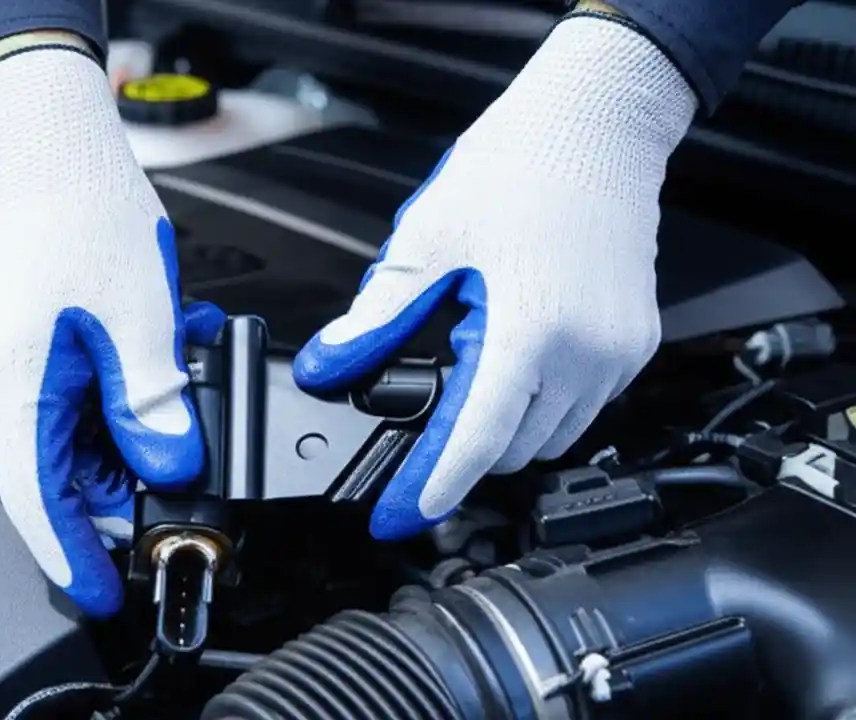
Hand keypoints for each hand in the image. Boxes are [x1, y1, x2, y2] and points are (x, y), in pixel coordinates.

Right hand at [0, 49, 222, 616]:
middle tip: (179, 490)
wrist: (48, 142)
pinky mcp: (29, 345)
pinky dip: (116, 410)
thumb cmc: (78, 209)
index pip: (39, 503)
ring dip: (126, 446)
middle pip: (57, 476)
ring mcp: (10, 365)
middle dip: (121, 494)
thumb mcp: (141, 320)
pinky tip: (158, 384)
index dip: (75, 556)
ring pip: (68, 441)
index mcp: (15, 388)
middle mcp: (0, 385)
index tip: (106, 593)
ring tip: (178, 419)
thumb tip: (172, 464)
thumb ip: (155, 404)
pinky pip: (69, 403)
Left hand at [293, 16, 696, 538]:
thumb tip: (329, 364)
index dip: (432, 486)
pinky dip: (542, 402)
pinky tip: (513, 356)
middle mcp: (586, 352)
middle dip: (462, 446)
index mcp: (530, 329)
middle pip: (512, 446)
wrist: (595, 124)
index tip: (400, 517)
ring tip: (470, 368)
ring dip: (504, 428)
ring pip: (552, 434)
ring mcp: (619, 352)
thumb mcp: (427, 242)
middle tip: (422, 410)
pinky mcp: (637, 343)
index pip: (476, 437)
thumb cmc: (520, 166)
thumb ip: (377, 318)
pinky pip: (585, 405)